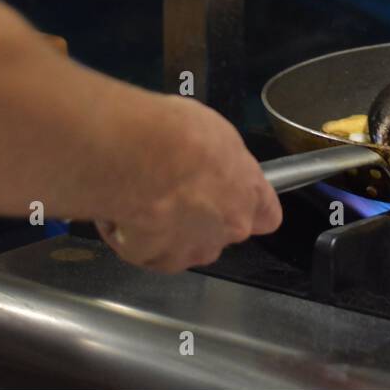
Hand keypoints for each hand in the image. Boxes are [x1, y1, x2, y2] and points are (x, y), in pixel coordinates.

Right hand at [98, 94, 281, 272]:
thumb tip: (210, 159)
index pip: (266, 216)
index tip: (231, 197)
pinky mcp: (155, 258)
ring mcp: (192, 248)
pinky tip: (123, 208)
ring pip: (184, 247)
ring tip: (144, 198)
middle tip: (174, 189)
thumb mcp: (215, 131)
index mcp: (250, 194)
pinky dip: (133, 235)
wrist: (136, 152)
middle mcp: (228, 228)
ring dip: (167, 230)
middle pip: (221, 232)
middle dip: (200, 218)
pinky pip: (145, 250)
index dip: (246, 207)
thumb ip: (222, 161)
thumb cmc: (178, 134)